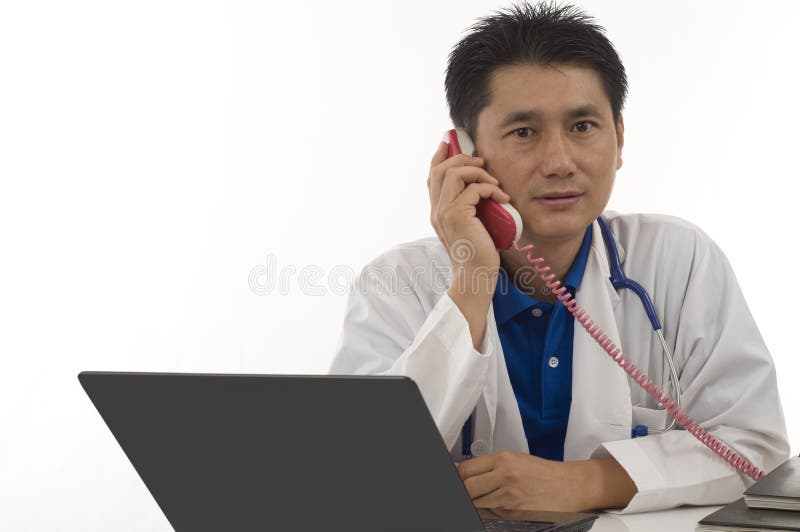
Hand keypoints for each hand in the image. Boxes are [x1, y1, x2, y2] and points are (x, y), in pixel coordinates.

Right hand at [428, 141, 509, 274]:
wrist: (475, 276)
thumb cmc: (478, 254)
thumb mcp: (472, 225)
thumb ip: (470, 207)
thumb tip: (482, 188)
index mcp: (437, 211)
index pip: (432, 176)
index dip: (439, 156)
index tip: (448, 142)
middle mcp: (436, 210)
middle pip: (440, 169)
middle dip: (461, 158)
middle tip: (481, 161)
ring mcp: (444, 212)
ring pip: (454, 173)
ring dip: (477, 171)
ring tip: (494, 181)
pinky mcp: (457, 215)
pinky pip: (473, 189)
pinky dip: (490, 188)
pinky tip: (501, 197)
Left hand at [455, 451, 636, 511]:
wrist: (570, 485)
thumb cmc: (542, 472)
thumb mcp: (514, 460)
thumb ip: (489, 466)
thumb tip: (460, 471)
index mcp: (503, 459)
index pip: (466, 469)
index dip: (456, 477)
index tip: (454, 480)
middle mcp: (505, 475)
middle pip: (467, 487)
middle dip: (463, 492)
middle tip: (466, 493)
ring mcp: (509, 496)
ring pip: (477, 503)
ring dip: (476, 503)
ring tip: (485, 498)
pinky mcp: (515, 513)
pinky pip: (492, 514)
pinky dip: (489, 512)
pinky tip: (496, 506)